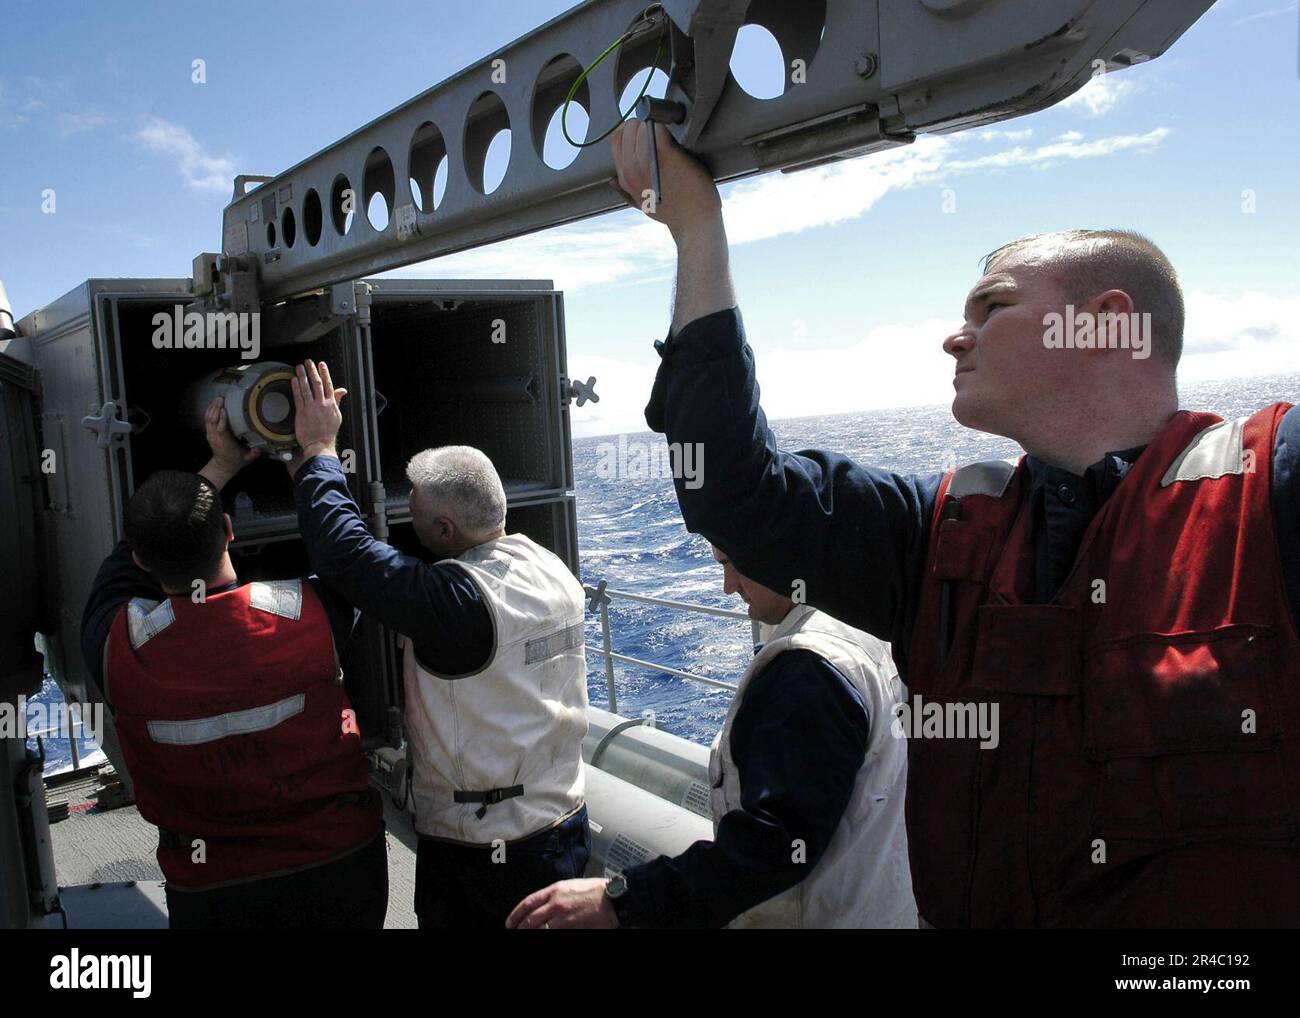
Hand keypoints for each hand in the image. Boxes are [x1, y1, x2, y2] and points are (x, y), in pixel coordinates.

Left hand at [204, 396, 260, 472]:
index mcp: (225, 443)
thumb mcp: (246, 459)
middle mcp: (216, 438)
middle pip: (213, 421)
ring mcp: (211, 435)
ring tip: (218, 399)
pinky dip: (209, 410)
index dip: (222, 419)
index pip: (221, 429)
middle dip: (216, 408)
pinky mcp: (209, 432)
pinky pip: (207, 419)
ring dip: (212, 407)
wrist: (223, 465)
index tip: (224, 409)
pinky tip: (213, 404)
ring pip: (208, 418)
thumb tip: (258, 450)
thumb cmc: (235, 460)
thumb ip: (253, 454)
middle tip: (221, 399)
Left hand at [289, 359, 345, 469]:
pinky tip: (294, 380)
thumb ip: (337, 401)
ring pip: (306, 388)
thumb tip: (342, 391)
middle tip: (308, 362)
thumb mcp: (337, 416)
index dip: (325, 373)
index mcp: (331, 404)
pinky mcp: (302, 413)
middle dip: (312, 371)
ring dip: (302, 376)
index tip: (321, 365)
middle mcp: (321, 404)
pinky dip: (296, 387)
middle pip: (317, 383)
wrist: (320, 444)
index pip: (328, 385)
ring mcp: (311, 408)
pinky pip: (298, 397)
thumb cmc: (328, 433)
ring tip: (299, 367)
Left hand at [505, 878, 618, 929]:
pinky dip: (544, 934)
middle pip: (530, 918)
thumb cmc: (597, 891)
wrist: (613, 899)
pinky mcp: (569, 926)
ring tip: (525, 935)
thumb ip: (557, 895)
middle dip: (520, 927)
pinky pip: (551, 933)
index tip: (510, 922)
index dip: (516, 913)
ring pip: (538, 928)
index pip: (528, 902)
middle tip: (515, 932)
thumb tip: (546, 904)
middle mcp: (555, 902)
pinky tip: (542, 935)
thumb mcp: (572, 886)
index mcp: (555, 890)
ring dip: (529, 933)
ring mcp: (562, 916)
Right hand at [610, 120, 720, 237]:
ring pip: (642, 125)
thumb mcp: (642, 205)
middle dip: (643, 125)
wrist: (694, 221)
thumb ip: (625, 191)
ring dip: (656, 124)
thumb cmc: (674, 212)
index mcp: (624, 178)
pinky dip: (666, 124)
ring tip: (669, 135)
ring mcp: (646, 160)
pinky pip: (658, 126)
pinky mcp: (665, 152)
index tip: (645, 136)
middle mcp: (631, 168)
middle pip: (628, 128)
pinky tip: (675, 134)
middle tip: (660, 133)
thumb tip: (612, 181)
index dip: (631, 133)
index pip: (617, 139)